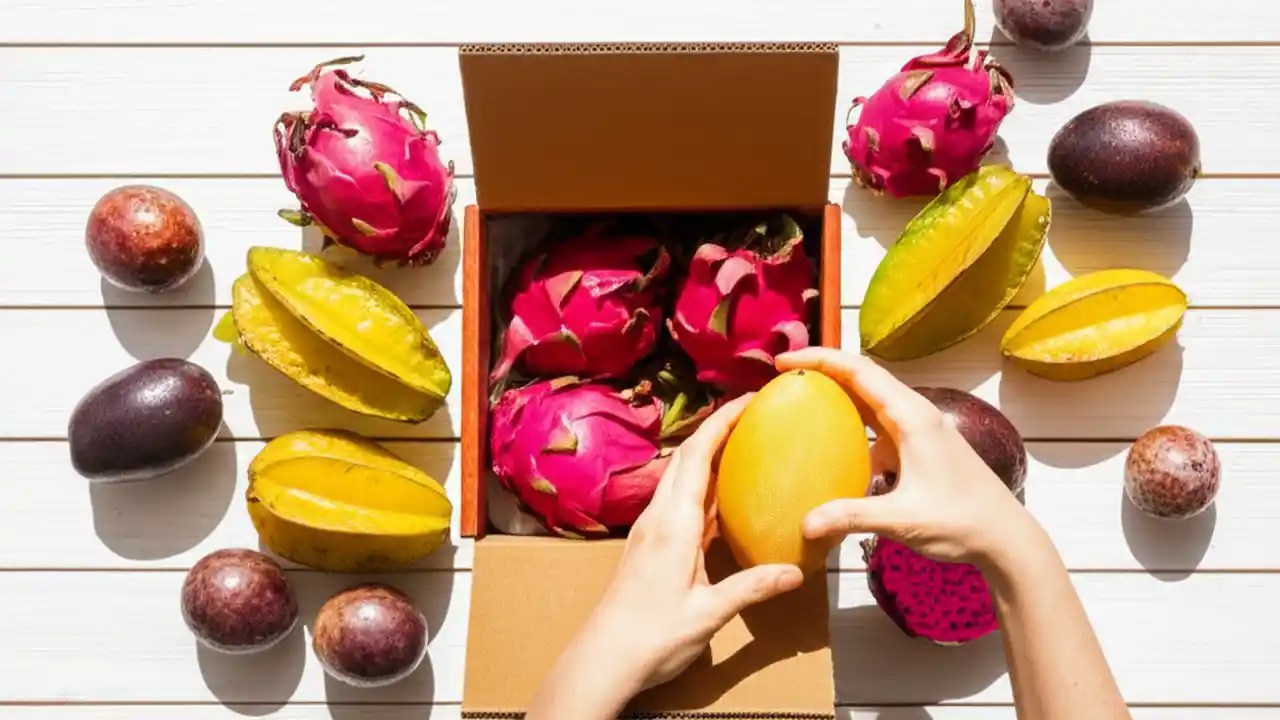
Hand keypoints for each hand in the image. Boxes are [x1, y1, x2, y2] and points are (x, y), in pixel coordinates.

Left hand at [591, 393, 804, 688]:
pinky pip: (678, 501)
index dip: (722, 421)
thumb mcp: (709, 613)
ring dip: (707, 454)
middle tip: (754, 413)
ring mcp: (650, 530)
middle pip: (686, 457)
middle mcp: (658, 517)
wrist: (604, 659)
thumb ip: (751, 588)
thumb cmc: (651, 637)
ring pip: (679, 477)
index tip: (750, 399)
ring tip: (743, 444)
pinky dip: (702, 486)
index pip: (697, 455)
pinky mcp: (649, 545)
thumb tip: (795, 572)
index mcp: (672, 523)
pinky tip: (722, 497)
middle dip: (717, 427)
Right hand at [777, 348, 1033, 566]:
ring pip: (871, 399)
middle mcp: (916, 414)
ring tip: (799, 400)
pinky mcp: (919, 448)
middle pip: (863, 377)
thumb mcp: (902, 520)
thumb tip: (804, 524)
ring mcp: (919, 430)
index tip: (783, 361)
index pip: (859, 371)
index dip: (820, 360)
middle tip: (781, 376)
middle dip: (822, 370)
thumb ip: (851, 517)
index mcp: (913, 417)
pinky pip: (878, 424)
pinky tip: (832, 444)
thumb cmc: (961, 522)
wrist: (1006, 538)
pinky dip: (851, 423)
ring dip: (838, 394)